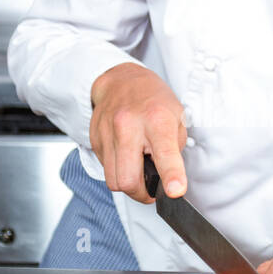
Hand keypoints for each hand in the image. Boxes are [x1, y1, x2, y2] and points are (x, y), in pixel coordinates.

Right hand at [89, 62, 189, 203]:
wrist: (121, 80)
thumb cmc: (154, 100)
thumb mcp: (177, 117)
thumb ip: (176, 149)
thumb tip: (170, 178)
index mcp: (157, 120)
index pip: (165, 155)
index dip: (172, 177)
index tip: (176, 191)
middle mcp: (129, 126)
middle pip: (129, 180)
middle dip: (142, 193)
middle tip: (152, 187)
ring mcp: (108, 133)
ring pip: (113, 181)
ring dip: (129, 185)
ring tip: (138, 171)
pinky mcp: (95, 140)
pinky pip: (106, 169)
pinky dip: (117, 170)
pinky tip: (126, 156)